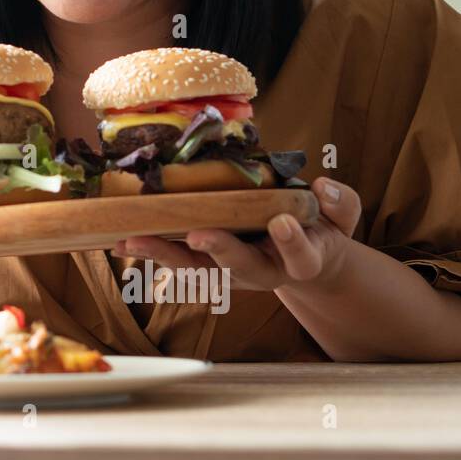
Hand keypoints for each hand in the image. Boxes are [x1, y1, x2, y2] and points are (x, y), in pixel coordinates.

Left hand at [111, 176, 357, 290]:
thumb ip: (341, 204)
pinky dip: (148, 253)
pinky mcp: (203, 267)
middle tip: (199, 235)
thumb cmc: (320, 230)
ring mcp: (228, 273)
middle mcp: (260, 272)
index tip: (281, 222)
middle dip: (218, 251)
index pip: (301, 257)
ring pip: (196, 270)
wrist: (303, 258)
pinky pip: (173, 263)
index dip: (291, 243)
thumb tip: (324, 186)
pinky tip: (119, 241)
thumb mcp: (341, 217)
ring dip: (165, 255)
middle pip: (238, 267)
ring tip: (133, 241)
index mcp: (301, 261)